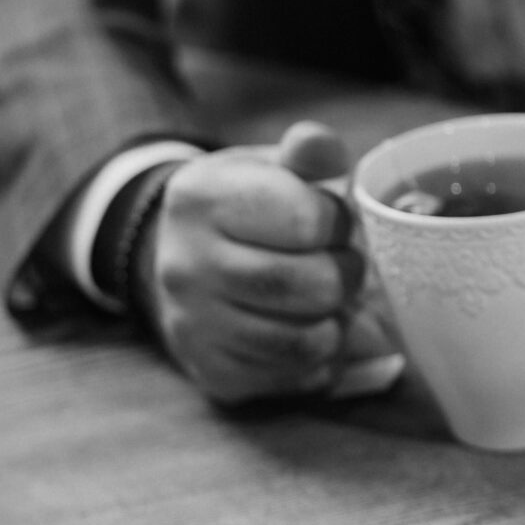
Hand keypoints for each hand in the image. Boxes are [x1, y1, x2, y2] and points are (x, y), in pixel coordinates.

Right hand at [144, 121, 383, 403]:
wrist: (178, 258)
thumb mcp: (267, 166)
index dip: (339, 222)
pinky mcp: (214, 373)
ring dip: (336, 319)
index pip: (310, 221)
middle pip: (314, 286)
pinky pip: (297, 376)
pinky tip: (305, 327)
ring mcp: (194, 326)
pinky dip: (321, 357)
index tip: (331, 221)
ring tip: (324, 297)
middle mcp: (186, 266)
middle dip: (346, 275)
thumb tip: (325, 148)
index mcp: (201, 199)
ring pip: (309, 340)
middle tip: (339, 264)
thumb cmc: (243, 207)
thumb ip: (307, 153)